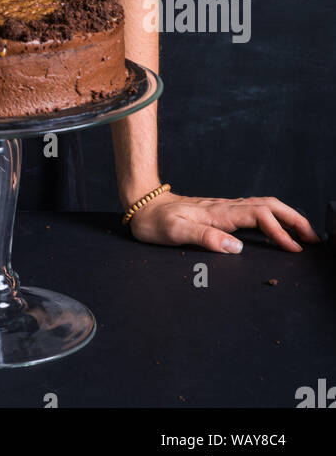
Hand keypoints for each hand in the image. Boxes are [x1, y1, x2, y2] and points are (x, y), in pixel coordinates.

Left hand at [127, 192, 320, 253]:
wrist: (142, 205)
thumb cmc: (155, 221)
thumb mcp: (174, 232)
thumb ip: (205, 238)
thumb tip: (237, 247)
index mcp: (219, 212)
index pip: (259, 217)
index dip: (280, 232)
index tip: (294, 249)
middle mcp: (225, 207)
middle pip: (269, 206)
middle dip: (294, 220)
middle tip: (313, 239)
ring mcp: (224, 208)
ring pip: (264, 206)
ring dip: (287, 217)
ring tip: (304, 234)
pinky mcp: (221, 212)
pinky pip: (254, 211)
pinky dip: (273, 217)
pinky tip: (277, 228)